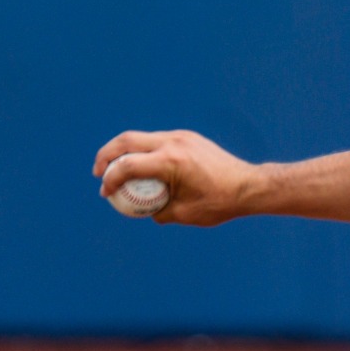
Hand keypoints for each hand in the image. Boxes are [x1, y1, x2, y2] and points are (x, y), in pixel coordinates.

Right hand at [93, 129, 258, 226]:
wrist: (250, 186)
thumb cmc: (220, 202)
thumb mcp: (184, 214)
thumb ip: (158, 211)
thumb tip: (143, 210)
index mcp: (171, 162)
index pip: (127, 165)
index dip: (110, 180)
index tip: (105, 193)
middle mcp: (174, 143)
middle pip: (126, 141)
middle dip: (106, 156)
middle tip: (99, 174)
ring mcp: (182, 137)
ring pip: (141, 137)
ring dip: (124, 151)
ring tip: (115, 170)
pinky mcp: (188, 137)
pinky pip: (157, 140)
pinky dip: (143, 150)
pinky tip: (141, 166)